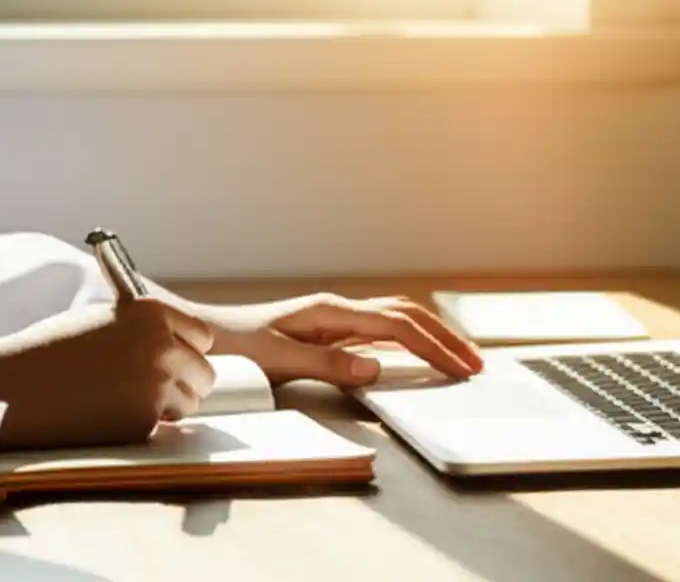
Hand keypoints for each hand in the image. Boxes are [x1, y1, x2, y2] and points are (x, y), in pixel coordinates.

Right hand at [0, 299, 213, 449]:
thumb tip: (183, 343)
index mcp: (154, 312)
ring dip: (168, 405)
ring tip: (126, 399)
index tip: (175, 356)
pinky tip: (109, 414)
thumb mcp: (104, 318)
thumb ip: (146, 326)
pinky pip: (161, 426)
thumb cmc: (51, 348)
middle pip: (204, 373)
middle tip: (154, 385)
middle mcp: (164, 347)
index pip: (202, 336)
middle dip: (184, 381)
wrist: (12, 386)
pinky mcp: (144, 422)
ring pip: (190, 403)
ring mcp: (156, 386)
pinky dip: (142, 423)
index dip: (187, 348)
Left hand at [204, 294, 482, 386]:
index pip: (398, 327)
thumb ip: (326, 364)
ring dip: (432, 336)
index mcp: (331, 312)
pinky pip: (381, 332)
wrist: (203, 337)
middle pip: (408, 315)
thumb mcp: (277, 360)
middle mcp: (338, 310)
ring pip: (398, 319)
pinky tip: (419, 356)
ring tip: (459, 358)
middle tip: (476, 364)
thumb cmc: (235, 348)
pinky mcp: (330, 332)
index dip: (434, 348)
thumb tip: (374, 370)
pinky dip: (410, 341)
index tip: (461, 369)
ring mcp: (336, 319)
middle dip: (445, 337)